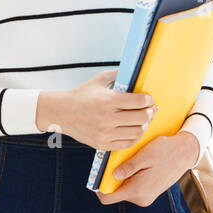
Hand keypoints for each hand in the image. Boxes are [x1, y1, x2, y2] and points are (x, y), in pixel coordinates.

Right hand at [35, 69, 156, 150]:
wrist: (62, 113)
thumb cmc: (82, 95)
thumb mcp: (99, 80)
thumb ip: (118, 74)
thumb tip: (135, 69)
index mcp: (107, 101)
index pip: (139, 102)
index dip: (148, 100)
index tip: (148, 99)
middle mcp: (107, 118)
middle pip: (142, 118)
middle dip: (150, 112)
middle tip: (150, 109)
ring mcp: (105, 133)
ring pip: (138, 132)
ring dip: (144, 125)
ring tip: (143, 119)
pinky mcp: (103, 144)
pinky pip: (128, 143)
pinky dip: (135, 136)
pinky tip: (134, 129)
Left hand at [96, 131, 199, 206]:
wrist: (186, 152)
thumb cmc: (166, 151)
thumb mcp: (145, 155)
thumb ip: (128, 167)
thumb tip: (113, 175)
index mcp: (138, 190)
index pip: (107, 198)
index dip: (99, 187)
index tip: (98, 173)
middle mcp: (141, 198)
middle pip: (115, 193)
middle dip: (112, 179)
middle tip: (117, 161)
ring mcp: (146, 197)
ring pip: (123, 190)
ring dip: (122, 177)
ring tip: (131, 161)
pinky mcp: (149, 193)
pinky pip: (132, 188)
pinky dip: (130, 178)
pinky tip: (138, 165)